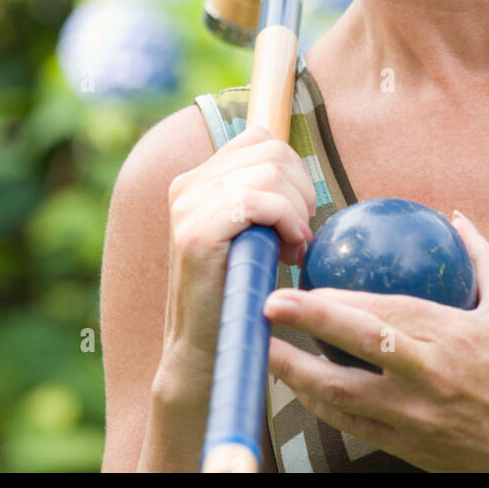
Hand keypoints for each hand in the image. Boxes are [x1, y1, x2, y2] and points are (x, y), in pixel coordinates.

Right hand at [162, 125, 316, 368]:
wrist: (207, 348)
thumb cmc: (240, 290)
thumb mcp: (252, 231)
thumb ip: (263, 194)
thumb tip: (299, 167)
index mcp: (198, 179)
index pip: (261, 139)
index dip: (292, 171)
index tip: (296, 214)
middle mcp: (188, 185)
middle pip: (272, 152)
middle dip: (300, 191)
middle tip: (298, 235)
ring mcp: (188, 206)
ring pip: (270, 173)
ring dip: (295, 211)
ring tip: (291, 248)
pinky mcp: (197, 232)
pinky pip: (259, 200)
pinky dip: (286, 221)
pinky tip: (288, 249)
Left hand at [264, 211, 488, 472]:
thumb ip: (482, 257)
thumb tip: (456, 217)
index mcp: (451, 336)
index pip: (381, 312)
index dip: (334, 299)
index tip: (299, 282)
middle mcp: (428, 377)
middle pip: (355, 347)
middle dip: (304, 325)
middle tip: (265, 306)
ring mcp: (415, 417)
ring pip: (342, 396)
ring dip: (297, 373)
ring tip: (263, 351)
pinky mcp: (408, 447)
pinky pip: (352, 427)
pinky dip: (321, 406)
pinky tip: (299, 387)